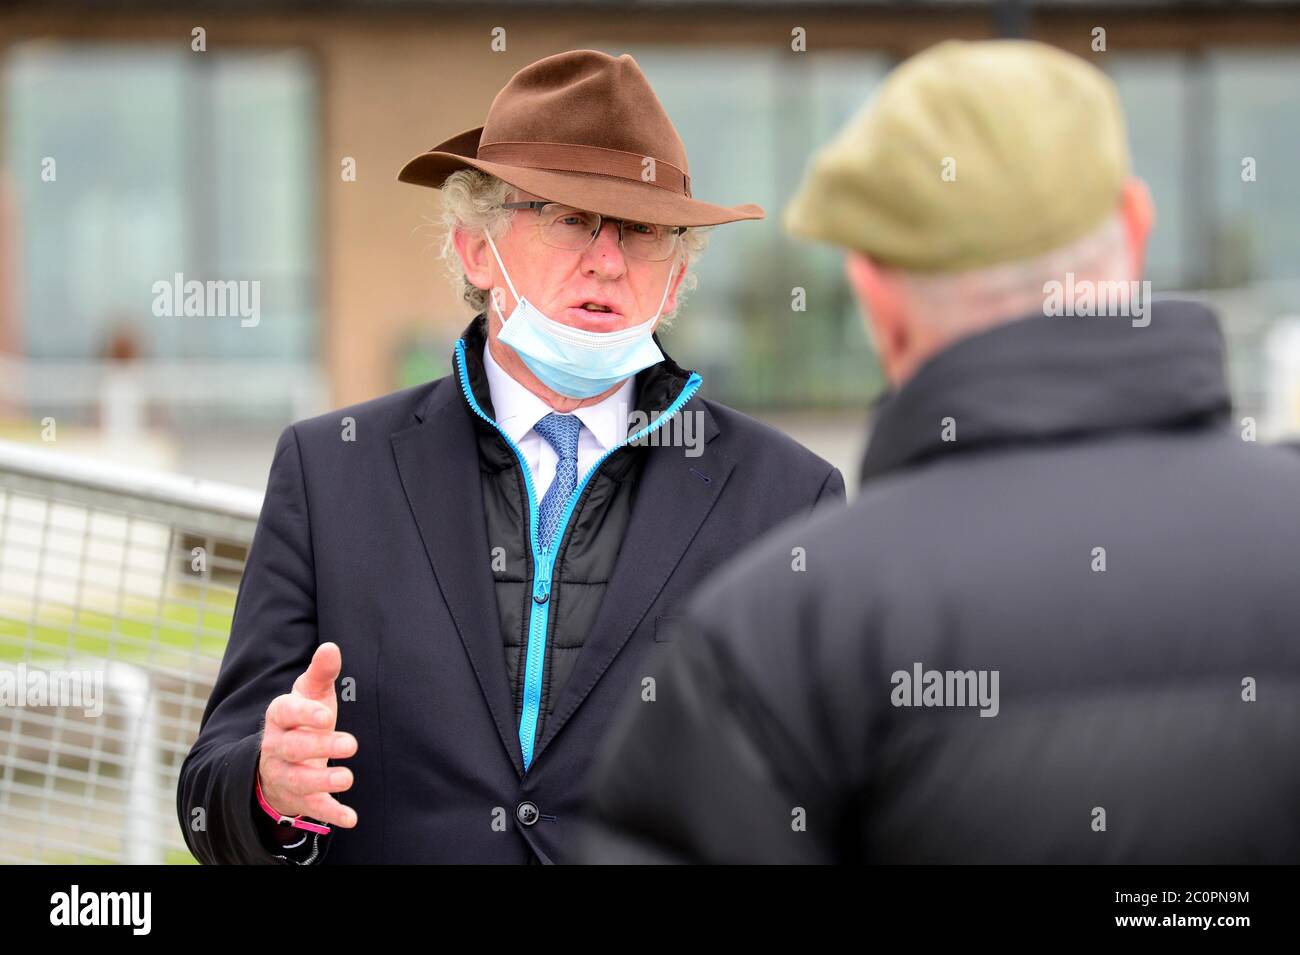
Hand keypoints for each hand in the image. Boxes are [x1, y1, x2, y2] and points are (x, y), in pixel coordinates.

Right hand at [257, 642, 357, 827]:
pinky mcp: (297, 798)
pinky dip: (330, 814)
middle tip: (351, 744)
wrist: (282, 760)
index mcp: (280, 716)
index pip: (285, 712)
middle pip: (292, 747)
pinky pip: (311, 807)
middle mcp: (276, 747)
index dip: (304, 715)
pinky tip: (351, 817)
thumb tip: (331, 647)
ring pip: (298, 779)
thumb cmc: (304, 719)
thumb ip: (322, 672)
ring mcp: (284, 774)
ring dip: (323, 781)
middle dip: (320, 746)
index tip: (327, 716)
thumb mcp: (311, 693)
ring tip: (348, 778)